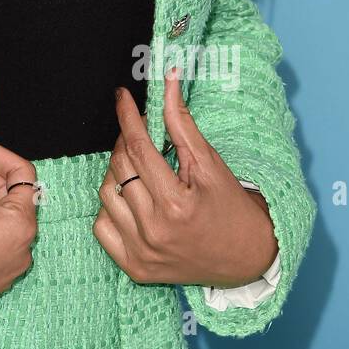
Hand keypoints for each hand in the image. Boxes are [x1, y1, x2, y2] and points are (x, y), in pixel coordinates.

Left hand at [92, 67, 279, 287]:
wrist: (247, 258)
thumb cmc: (231, 207)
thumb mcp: (210, 163)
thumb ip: (182, 122)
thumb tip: (169, 79)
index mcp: (176, 205)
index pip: (139, 148)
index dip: (128, 117)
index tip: (122, 97)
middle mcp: (154, 232)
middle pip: (120, 168)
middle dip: (126, 141)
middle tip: (140, 132)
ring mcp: (141, 253)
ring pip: (106, 192)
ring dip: (118, 172)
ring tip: (141, 168)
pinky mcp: (134, 268)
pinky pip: (102, 226)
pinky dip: (111, 206)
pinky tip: (131, 198)